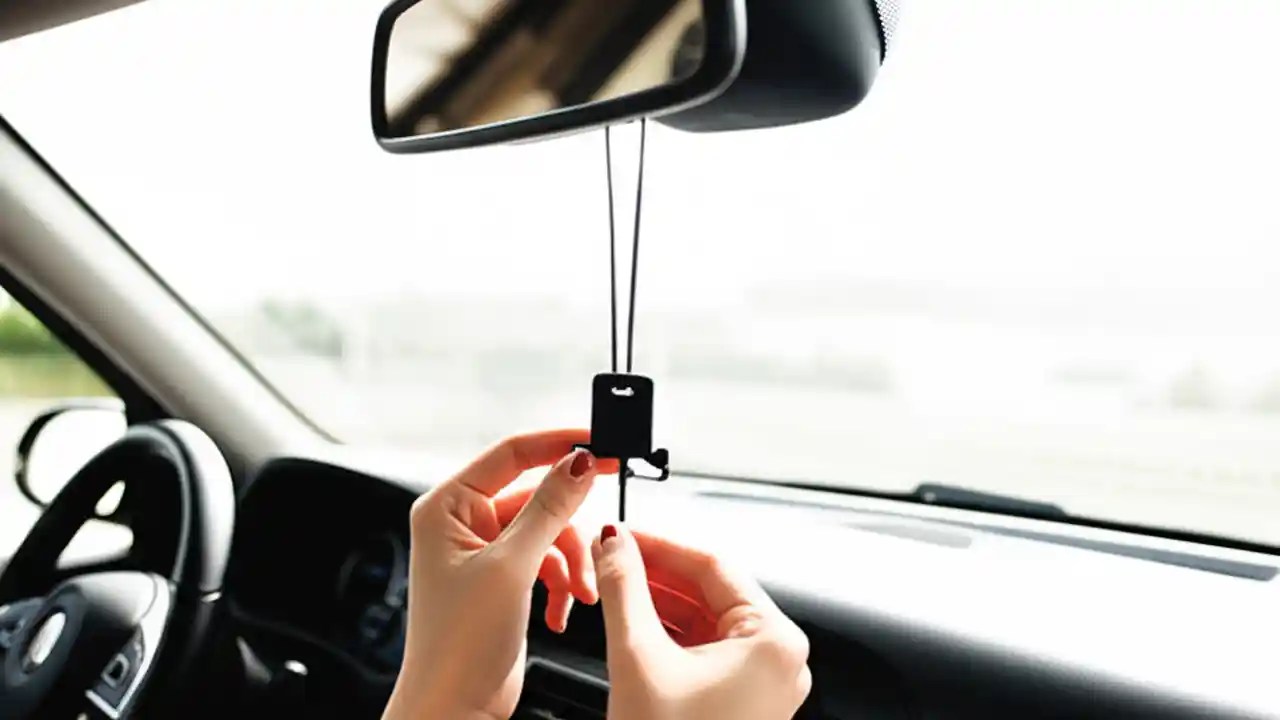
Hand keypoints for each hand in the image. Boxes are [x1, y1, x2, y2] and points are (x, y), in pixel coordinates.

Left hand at [382, 430, 615, 719]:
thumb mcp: (511, 566)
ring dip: (572, 564)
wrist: (453, 709)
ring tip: (580, 594)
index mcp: (447, 506)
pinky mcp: (503, 579)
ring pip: (550, 533)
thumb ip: (549, 508)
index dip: (559, 444)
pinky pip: (548, 562)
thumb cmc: (457, 645)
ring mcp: (484, 552)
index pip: (511, 454)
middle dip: (571, 530)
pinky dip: (562, 583)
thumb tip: (578, 462)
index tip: (601, 443)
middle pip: (539, 497)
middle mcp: (462, 523)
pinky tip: (563, 609)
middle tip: (606, 537)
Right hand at [594, 526, 811, 719]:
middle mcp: (779, 658)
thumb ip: (625, 589)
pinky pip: (707, 649)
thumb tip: (614, 544)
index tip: (623, 533)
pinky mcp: (744, 701)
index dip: (661, 544)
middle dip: (658, 573)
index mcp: (773, 640)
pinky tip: (636, 621)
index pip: (713, 564)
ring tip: (617, 585)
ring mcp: (764, 683)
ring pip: (708, 619)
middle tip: (613, 556)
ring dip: (662, 601)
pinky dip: (672, 632)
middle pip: (712, 590)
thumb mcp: (639, 657)